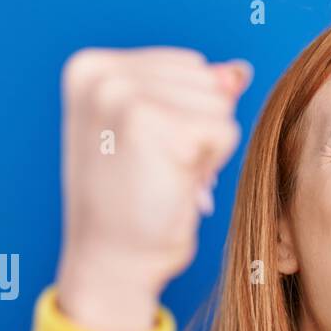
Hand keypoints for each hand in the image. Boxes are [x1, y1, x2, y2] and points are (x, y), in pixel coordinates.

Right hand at [53, 47, 251, 330]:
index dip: (185, 117)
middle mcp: (102, 74)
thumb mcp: (157, 135)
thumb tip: (239, 70)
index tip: (146, 153)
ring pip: (219, 105)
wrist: (113, 263)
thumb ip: (193, 94)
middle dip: (197, 132)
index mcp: (92, 69)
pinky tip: (173, 187)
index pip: (189, 66)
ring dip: (204, 151)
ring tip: (163, 178)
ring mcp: (125, 96)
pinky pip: (225, 132)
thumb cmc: (133, 206)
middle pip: (207, 80)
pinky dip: (210, 167)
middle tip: (156, 171)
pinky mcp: (156, 125)